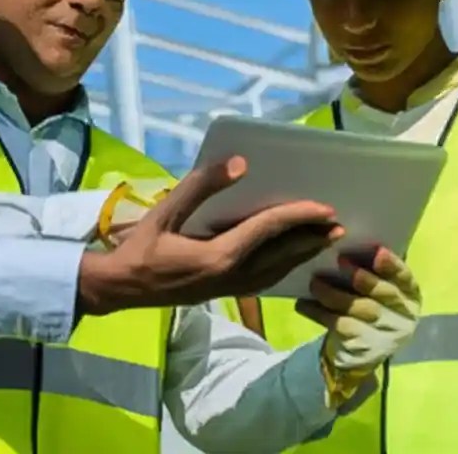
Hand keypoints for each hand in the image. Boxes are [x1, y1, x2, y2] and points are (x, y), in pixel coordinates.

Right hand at [77, 156, 344, 314]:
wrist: (119, 288)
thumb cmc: (139, 247)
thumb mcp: (166, 210)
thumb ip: (202, 186)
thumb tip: (240, 164)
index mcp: (218, 257)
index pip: (267, 232)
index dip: (297, 217)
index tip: (324, 208)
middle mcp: (230, 277)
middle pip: (281, 256)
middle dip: (311, 239)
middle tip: (338, 225)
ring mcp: (227, 289)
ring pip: (276, 272)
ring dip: (301, 255)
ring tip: (323, 240)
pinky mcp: (222, 293)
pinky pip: (263, 281)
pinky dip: (283, 268)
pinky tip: (290, 260)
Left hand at [295, 246, 420, 403]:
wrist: (359, 354)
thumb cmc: (366, 308)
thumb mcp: (374, 289)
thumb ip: (369, 270)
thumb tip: (343, 241)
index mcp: (409, 295)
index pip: (404, 277)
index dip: (392, 264)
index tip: (376, 251)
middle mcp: (404, 315)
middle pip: (384, 293)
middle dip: (362, 276)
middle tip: (340, 260)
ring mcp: (385, 334)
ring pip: (360, 309)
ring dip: (334, 293)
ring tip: (314, 283)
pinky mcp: (363, 347)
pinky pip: (340, 325)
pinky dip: (319, 313)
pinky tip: (304, 304)